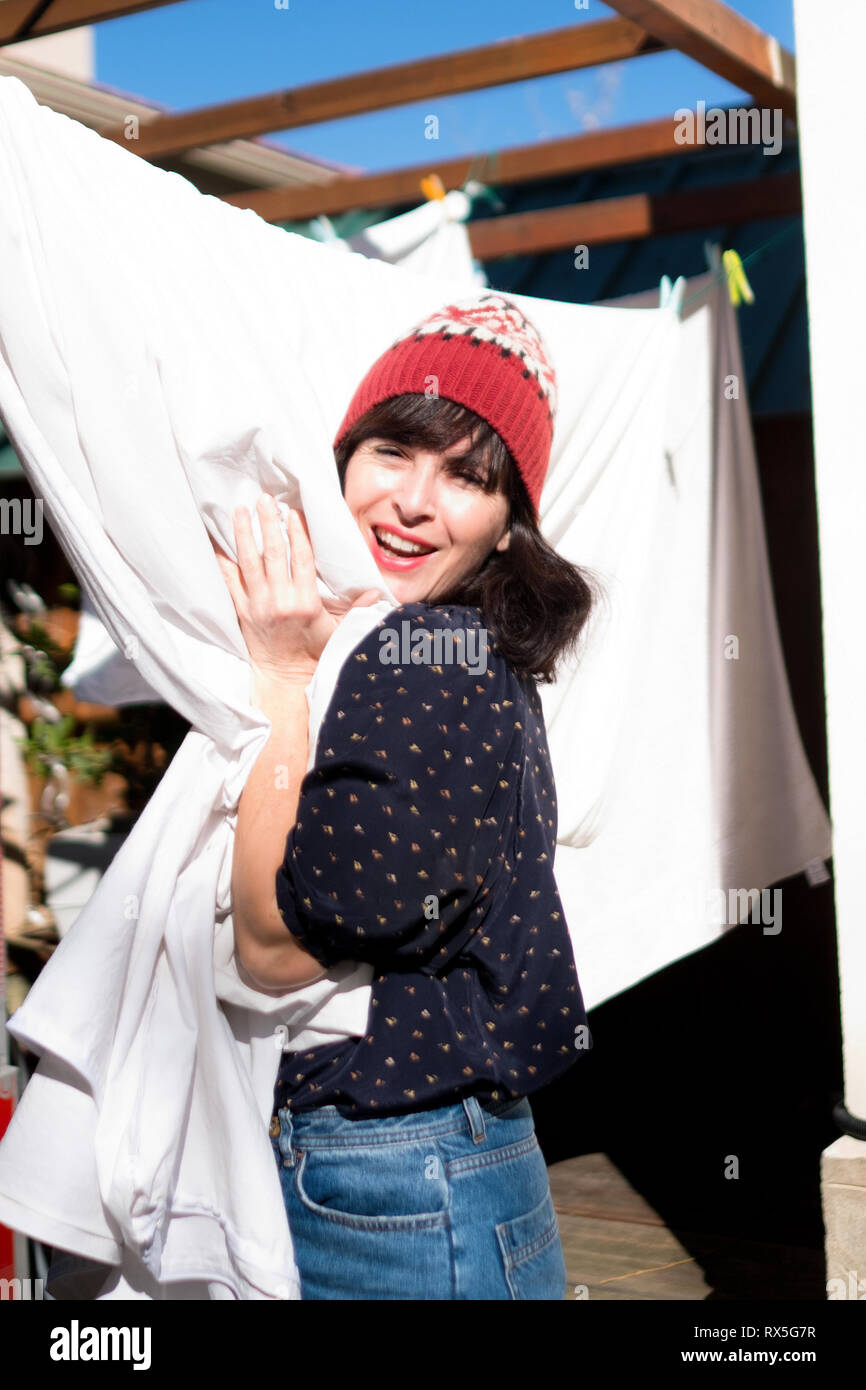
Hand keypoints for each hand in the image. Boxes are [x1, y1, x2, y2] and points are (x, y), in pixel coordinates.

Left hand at [212, 494, 380, 685]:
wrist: (286, 678)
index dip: (297, 533)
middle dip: (268, 523)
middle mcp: (280, 601)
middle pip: (273, 554)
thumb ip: (355, 608)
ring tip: (239, 510)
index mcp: (306, 603)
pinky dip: (222, 563)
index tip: (293, 512)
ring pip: (248, 563)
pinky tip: (217, 543)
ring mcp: (258, 606)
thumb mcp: (340, 632)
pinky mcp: (242, 613)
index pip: (301, 559)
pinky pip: (229, 583)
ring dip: (243, 534)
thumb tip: (378, 592)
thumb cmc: (315, 653)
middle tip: (263, 499)